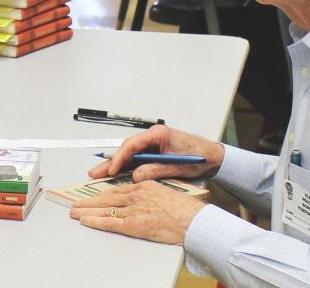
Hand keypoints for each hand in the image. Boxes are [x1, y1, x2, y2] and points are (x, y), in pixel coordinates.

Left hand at [70, 180, 205, 244]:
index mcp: (144, 185)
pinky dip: (95, 220)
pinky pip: (110, 221)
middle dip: (89, 200)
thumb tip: (142, 200)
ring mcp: (134, 208)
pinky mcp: (135, 223)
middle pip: (107, 197)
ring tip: (74, 211)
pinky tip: (85, 220)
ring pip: (105, 208)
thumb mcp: (165, 193)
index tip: (92, 195)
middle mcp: (136, 194)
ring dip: (87, 210)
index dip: (102, 193)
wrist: (194, 221)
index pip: (117, 189)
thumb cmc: (185, 211)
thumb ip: (149, 193)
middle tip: (76, 203)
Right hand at [89, 125, 223, 182]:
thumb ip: (156, 170)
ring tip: (98, 174)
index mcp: (158, 134)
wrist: (213, 157)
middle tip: (95, 172)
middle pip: (126, 150)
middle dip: (110, 162)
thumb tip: (136, 176)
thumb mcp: (178, 166)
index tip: (112, 169)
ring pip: (129, 155)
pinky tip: (114, 175)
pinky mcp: (153, 153)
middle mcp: (153, 137)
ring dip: (115, 165)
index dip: (120, 157)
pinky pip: (136, 160)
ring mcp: (152, 145)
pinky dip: (125, 167)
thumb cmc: (199, 156)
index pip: (133, 144)